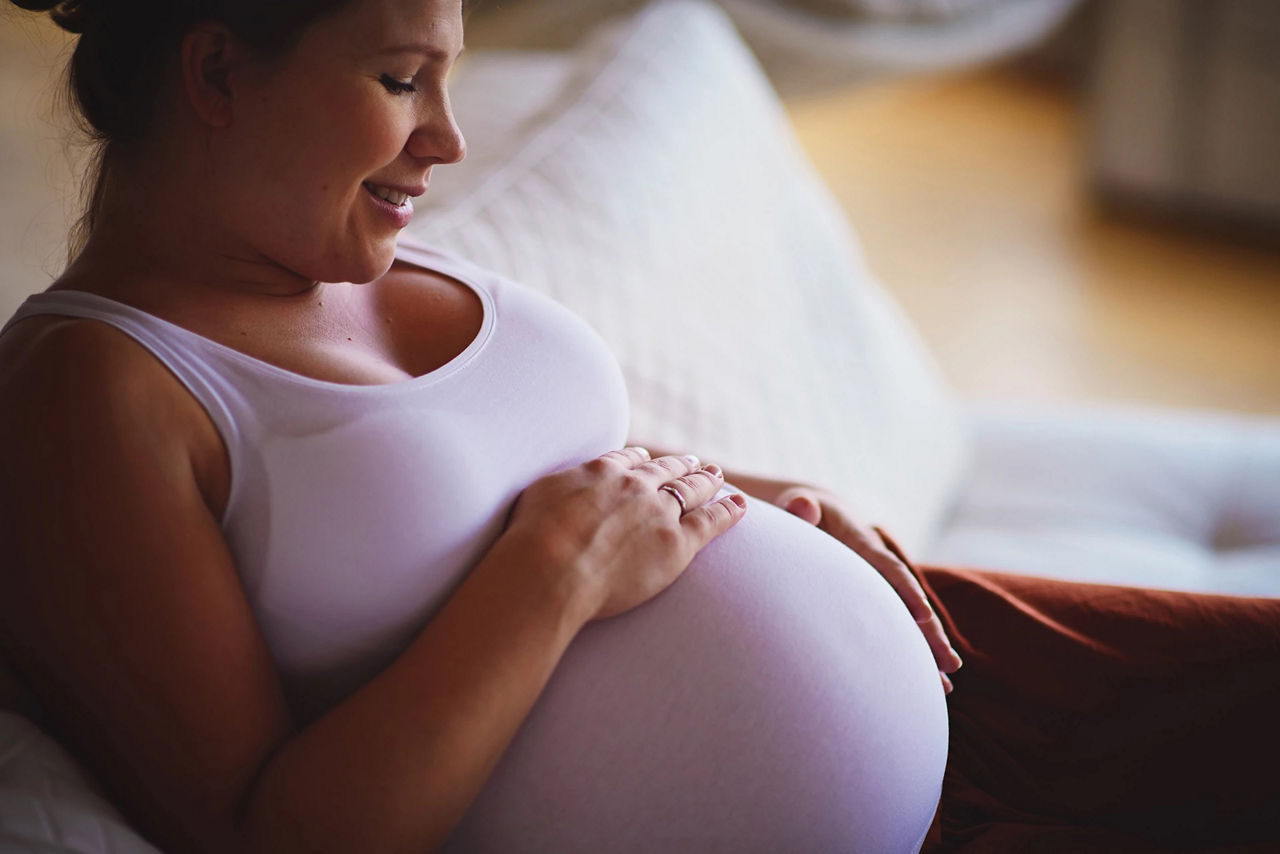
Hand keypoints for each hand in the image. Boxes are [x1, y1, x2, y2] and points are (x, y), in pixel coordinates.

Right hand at [507, 447, 747, 621]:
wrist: (551, 566)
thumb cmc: (532, 537)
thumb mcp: (540, 494)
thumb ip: (560, 486)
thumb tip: (565, 488)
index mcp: (603, 471)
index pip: (629, 461)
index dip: (642, 461)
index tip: (648, 460)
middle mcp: (636, 486)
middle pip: (665, 470)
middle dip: (681, 465)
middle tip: (694, 462)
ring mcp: (660, 513)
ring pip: (691, 490)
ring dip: (707, 480)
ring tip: (717, 475)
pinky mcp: (677, 544)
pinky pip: (711, 521)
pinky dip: (728, 510)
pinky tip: (741, 503)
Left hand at [774, 485, 961, 693]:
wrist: (820, 515)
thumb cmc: (804, 513)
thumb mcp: (800, 505)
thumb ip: (801, 508)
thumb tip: (802, 507)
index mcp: (863, 544)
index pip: (889, 570)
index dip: (907, 592)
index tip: (924, 618)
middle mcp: (879, 568)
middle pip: (909, 603)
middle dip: (930, 634)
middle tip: (951, 665)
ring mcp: (879, 587)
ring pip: (906, 623)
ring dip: (925, 652)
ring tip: (945, 688)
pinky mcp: (875, 601)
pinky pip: (894, 629)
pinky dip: (908, 655)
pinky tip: (923, 684)